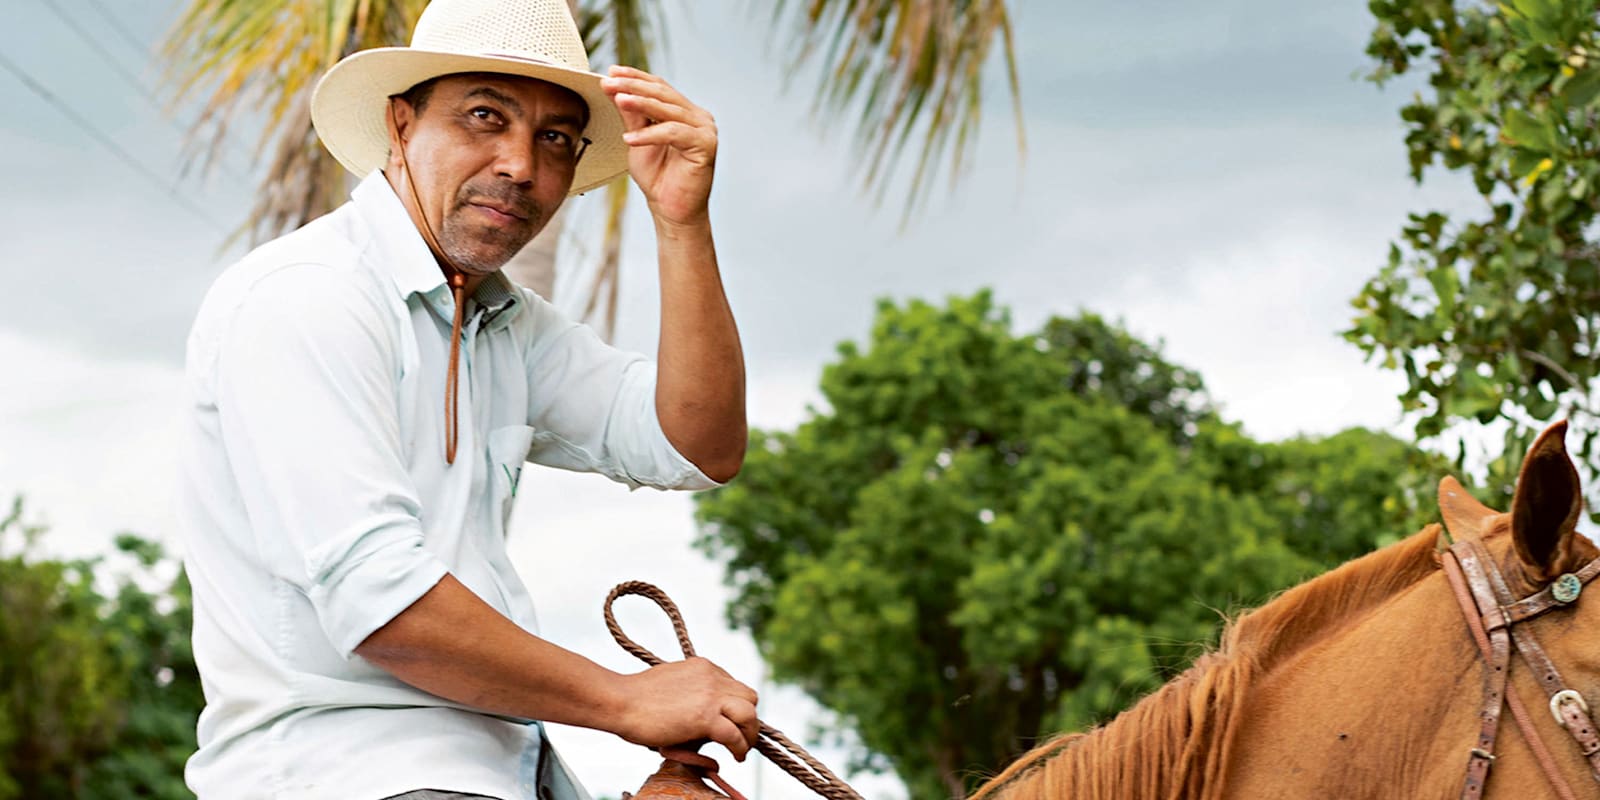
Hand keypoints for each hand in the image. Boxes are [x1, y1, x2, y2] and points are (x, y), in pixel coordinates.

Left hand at [601, 65, 717, 229]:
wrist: (671, 210)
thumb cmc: (658, 177)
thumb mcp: (637, 139)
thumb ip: (630, 114)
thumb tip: (614, 86)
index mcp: (685, 112)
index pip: (660, 87)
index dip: (635, 77)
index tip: (611, 71)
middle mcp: (699, 117)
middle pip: (663, 94)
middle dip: (633, 87)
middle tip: (609, 82)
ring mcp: (705, 129)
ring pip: (668, 110)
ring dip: (640, 103)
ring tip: (617, 99)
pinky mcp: (706, 145)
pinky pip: (673, 133)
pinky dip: (650, 134)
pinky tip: (629, 139)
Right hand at [612, 657, 759, 760]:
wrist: (619, 702)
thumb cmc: (636, 701)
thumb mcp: (671, 692)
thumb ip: (691, 703)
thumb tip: (703, 726)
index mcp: (703, 667)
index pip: (734, 686)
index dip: (735, 707)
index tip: (731, 722)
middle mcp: (711, 677)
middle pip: (749, 697)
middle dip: (748, 719)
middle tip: (741, 737)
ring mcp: (710, 695)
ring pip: (749, 713)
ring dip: (750, 733)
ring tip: (742, 748)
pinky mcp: (705, 716)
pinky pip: (735, 734)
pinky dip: (740, 747)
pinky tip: (735, 756)